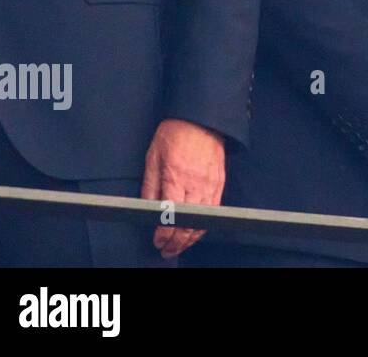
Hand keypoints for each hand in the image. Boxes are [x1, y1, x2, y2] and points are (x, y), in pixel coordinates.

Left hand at [140, 118, 225, 257]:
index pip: (171, 215)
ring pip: (203, 219)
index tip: (157, 240)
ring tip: (180, 245)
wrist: (200, 118)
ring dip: (191, 237)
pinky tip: (195, 230)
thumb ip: (150, 186)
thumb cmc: (175, 134)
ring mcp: (210, 183)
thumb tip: (148, 209)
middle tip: (167, 250)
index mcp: (176, 177)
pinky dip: (204, 224)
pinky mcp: (219, 182)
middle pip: (189, 223)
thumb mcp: (152, 158)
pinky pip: (214, 209)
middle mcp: (196, 183)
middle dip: (177, 242)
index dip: (164, 234)